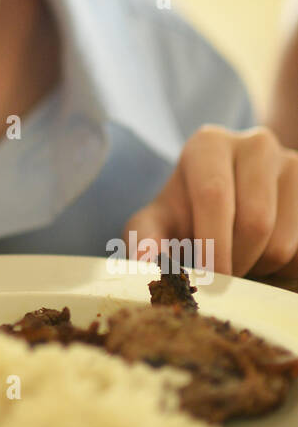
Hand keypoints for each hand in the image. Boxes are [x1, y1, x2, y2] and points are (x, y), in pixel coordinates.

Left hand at [123, 125, 297, 280]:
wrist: (231, 212)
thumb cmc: (188, 217)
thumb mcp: (157, 224)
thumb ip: (143, 238)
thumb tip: (143, 259)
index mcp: (209, 144)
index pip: (214, 196)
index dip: (211, 247)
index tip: (208, 283)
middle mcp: (256, 143)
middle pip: (254, 222)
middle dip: (236, 263)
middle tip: (223, 278)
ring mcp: (295, 163)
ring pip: (282, 242)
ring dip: (260, 268)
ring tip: (243, 259)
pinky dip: (285, 268)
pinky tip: (267, 256)